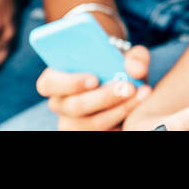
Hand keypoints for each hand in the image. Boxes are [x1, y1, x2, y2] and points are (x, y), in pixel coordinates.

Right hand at [36, 45, 152, 130]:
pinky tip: (137, 112)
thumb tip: (136, 69)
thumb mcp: (124, 55)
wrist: (121, 81)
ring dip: (119, 110)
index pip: (48, 84)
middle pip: (76, 106)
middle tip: (129, 87)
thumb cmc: (115, 65)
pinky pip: (106, 133)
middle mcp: (60, 104)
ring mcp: (72, 124)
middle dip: (105, 97)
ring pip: (93, 124)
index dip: (70, 82)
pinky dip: (123, 123)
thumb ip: (134, 57)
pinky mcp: (88, 134)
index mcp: (56, 79)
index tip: (95, 79)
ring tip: (140, 95)